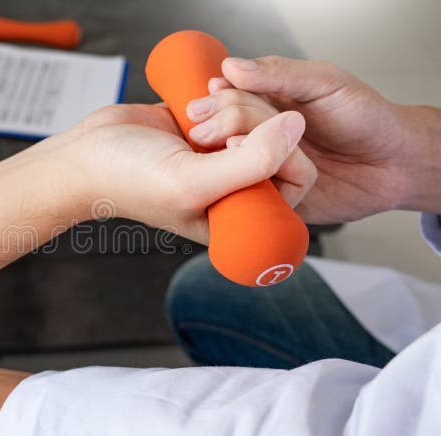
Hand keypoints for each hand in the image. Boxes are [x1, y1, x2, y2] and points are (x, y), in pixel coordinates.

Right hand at [57, 104, 314, 242]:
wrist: (84, 156)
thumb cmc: (128, 181)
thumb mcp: (193, 182)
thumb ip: (253, 161)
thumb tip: (295, 128)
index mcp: (236, 214)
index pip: (294, 183)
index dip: (278, 157)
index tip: (235, 151)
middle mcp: (234, 185)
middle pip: (281, 142)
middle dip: (248, 123)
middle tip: (207, 133)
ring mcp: (221, 153)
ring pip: (260, 116)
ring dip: (231, 106)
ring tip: (194, 119)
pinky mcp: (207, 126)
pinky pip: (236, 100)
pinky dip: (221, 94)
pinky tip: (195, 100)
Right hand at [184, 55, 430, 222]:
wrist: (396, 163)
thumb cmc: (364, 117)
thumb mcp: (323, 83)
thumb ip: (278, 74)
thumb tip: (232, 66)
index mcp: (263, 105)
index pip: (228, 99)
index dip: (217, 100)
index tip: (208, 98)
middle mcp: (257, 138)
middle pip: (223, 129)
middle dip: (220, 124)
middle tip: (213, 127)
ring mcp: (262, 169)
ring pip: (231, 163)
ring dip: (226, 155)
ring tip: (228, 149)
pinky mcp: (271, 200)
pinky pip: (248, 196)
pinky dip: (241, 188)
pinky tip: (240, 178)